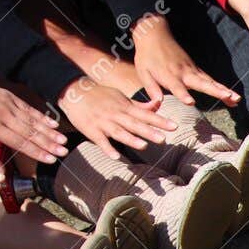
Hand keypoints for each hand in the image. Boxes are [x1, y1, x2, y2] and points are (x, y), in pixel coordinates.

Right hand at [57, 79, 175, 156]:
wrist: (74, 91)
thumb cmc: (101, 96)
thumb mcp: (122, 97)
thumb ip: (140, 105)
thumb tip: (159, 104)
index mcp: (125, 107)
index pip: (146, 115)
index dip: (160, 121)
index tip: (174, 126)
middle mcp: (116, 115)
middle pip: (135, 124)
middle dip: (149, 131)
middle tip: (164, 139)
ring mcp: (104, 123)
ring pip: (119, 132)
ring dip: (131, 139)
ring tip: (144, 146)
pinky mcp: (92, 130)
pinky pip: (101, 141)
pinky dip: (108, 148)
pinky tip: (116, 157)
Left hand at [130, 14, 240, 105]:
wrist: (154, 34)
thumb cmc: (147, 55)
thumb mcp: (142, 71)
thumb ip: (151, 88)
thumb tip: (158, 103)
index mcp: (169, 75)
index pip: (177, 86)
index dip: (183, 94)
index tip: (191, 102)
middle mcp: (183, 73)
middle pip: (201, 83)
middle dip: (215, 91)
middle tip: (229, 97)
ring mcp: (192, 70)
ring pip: (210, 81)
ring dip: (223, 90)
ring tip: (236, 99)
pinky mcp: (196, 69)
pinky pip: (210, 80)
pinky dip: (220, 87)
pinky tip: (231, 95)